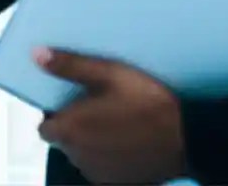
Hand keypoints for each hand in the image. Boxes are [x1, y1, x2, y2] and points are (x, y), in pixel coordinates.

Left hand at [35, 47, 187, 184]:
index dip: (57, 116)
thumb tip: (38, 55)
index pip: (46, 128)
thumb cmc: (148, 103)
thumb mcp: (108, 74)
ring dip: (91, 143)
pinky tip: (128, 141)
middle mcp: (78, 157)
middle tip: (99, 109)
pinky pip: (103, 168)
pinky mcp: (118, 181)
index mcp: (70, 130)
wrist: (189, 138)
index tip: (73, 104)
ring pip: (84, 156)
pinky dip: (109, 157)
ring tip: (116, 123)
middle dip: (75, 128)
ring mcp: (98, 173)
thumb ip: (69, 66)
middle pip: (65, 142)